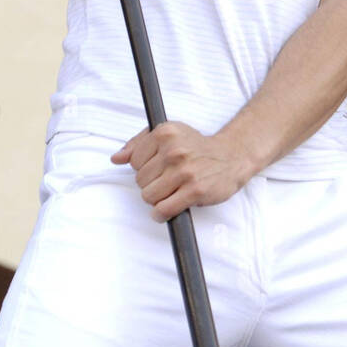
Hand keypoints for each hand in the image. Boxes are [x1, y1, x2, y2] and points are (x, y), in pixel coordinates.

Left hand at [110, 121, 249, 222]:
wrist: (230, 157)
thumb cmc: (196, 147)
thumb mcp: (169, 134)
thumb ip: (138, 144)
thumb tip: (116, 158)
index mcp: (165, 133)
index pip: (134, 161)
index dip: (144, 168)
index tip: (157, 168)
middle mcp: (174, 150)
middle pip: (140, 181)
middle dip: (151, 184)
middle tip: (167, 181)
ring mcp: (184, 171)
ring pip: (149, 196)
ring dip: (157, 200)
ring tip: (170, 193)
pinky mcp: (194, 190)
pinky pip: (163, 210)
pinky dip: (161, 214)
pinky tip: (168, 209)